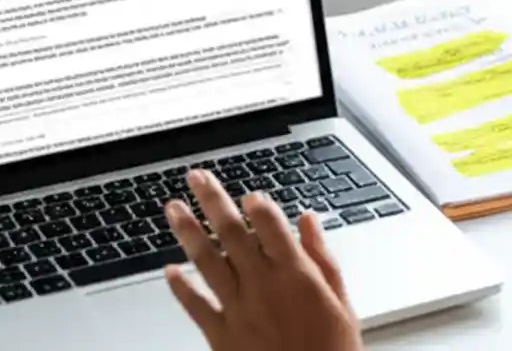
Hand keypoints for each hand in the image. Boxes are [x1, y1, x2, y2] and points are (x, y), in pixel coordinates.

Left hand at [164, 169, 363, 350]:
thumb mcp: (342, 304)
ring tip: (173, 208)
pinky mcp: (222, 336)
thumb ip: (322, 258)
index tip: (248, 193)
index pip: (269, 223)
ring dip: (187, 231)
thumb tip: (309, 221)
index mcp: (295, 274)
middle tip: (196, 177)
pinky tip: (169, 271)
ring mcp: (239, 309)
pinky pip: (195, 306)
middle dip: (211, 200)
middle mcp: (262, 285)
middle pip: (231, 232)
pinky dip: (180, 287)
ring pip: (206, 260)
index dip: (256, 203)